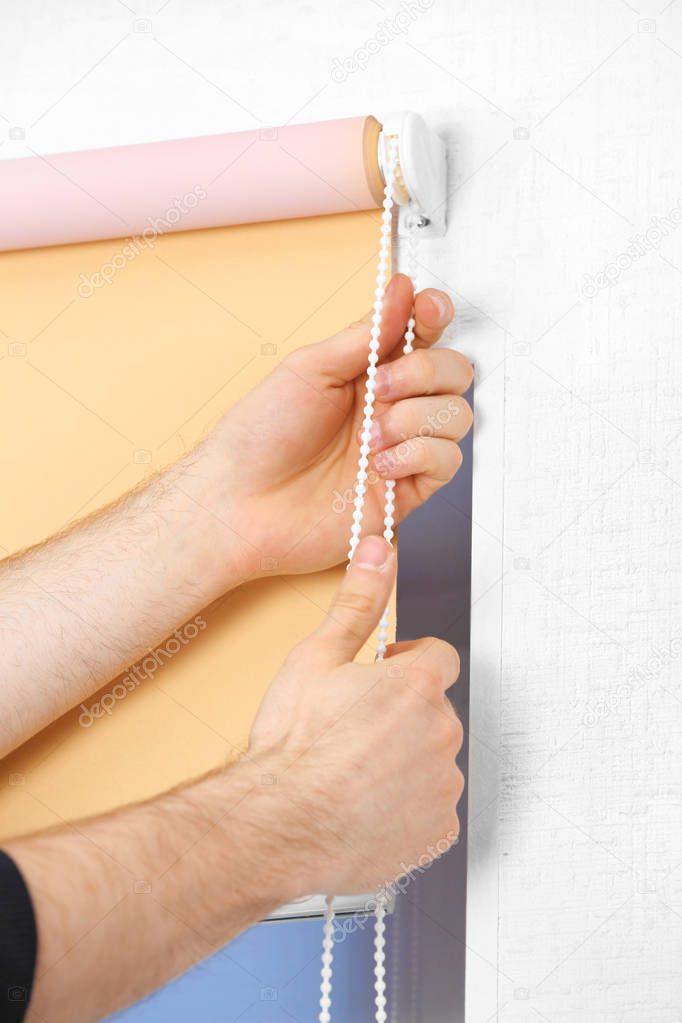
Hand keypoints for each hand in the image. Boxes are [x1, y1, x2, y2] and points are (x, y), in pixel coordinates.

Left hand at [201, 273, 472, 580]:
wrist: (241, 504)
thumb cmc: (259, 438)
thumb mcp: (308, 369)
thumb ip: (363, 335)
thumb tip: (399, 290)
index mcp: (368, 371)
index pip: (422, 333)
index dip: (434, 315)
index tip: (428, 309)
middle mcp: (390, 406)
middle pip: (454, 372)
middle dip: (425, 371)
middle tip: (380, 387)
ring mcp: (402, 447)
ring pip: (457, 415)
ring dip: (415, 419)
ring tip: (369, 437)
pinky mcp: (407, 490)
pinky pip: (446, 460)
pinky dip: (417, 455)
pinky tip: (380, 464)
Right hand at [246, 534, 463, 894]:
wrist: (277, 824)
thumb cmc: (293, 747)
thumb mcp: (316, 657)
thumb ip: (357, 601)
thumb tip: (378, 552)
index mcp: (418, 684)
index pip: (439, 656)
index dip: (406, 663)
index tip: (380, 677)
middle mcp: (442, 732)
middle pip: (434, 710)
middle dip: (403, 713)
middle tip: (354, 728)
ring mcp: (442, 785)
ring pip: (433, 760)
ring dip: (406, 760)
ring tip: (354, 771)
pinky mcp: (437, 832)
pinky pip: (431, 810)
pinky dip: (407, 807)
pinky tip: (366, 806)